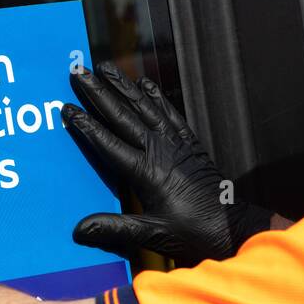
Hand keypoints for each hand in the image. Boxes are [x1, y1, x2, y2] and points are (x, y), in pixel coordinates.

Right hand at [62, 64, 271, 264]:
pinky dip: (156, 96)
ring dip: (123, 86)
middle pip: (123, 116)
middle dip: (99, 93)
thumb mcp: (153, 236)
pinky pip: (169, 113)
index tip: (68, 108)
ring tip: (106, 67)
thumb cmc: (195, 233)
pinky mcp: (189, 144)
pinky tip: (145, 83)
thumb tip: (80, 230)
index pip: (109, 144)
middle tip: (79, 72)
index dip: (87, 126)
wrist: (234, 229)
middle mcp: (161, 151)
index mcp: (148, 172)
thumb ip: (115, 230)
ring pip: (145, 107)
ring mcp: (177, 144)